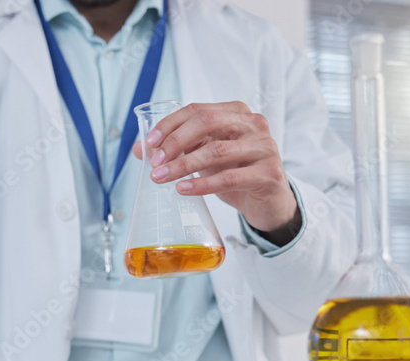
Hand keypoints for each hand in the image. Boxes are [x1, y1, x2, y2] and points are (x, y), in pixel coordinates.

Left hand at [132, 102, 300, 245]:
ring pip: (217, 151)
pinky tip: (183, 189)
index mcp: (236, 113)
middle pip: (208, 122)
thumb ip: (176, 149)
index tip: (149, 143)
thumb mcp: (203, 157)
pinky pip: (230, 178)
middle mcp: (253, 124)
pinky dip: (202, 184)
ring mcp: (265, 147)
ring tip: (160, 178)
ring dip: (183, 165)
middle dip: (176, 141)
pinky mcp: (269, 173)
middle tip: (154, 162)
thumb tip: (140, 149)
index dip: (170, 124)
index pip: (198, 110)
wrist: (267, 202)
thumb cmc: (234, 173)